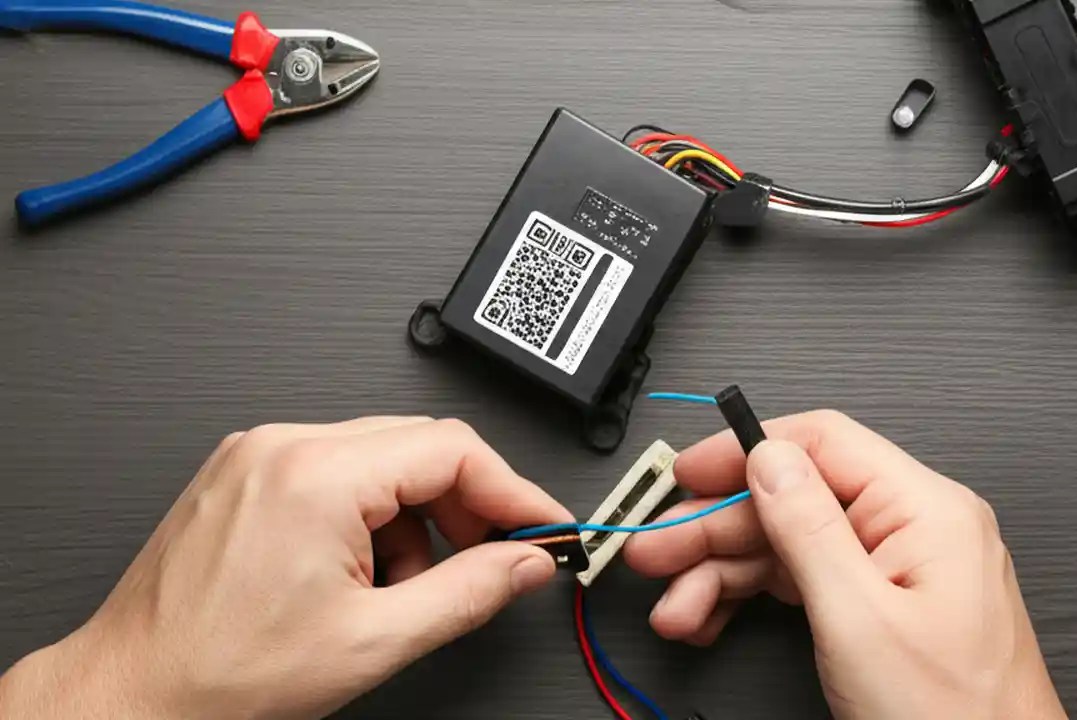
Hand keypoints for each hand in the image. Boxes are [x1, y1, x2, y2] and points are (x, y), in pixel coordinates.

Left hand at [0, 417, 571, 719]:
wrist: (132, 695)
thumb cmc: (220, 673)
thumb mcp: (373, 642)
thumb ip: (467, 593)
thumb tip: (523, 564)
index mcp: (316, 475)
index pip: (452, 449)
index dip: (513, 491)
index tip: (543, 527)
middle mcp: (284, 447)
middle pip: (419, 447)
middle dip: (467, 506)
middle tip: (495, 559)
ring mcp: (259, 456)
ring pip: (380, 460)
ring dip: (416, 518)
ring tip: (404, 589)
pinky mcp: (246, 474)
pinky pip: (337, 472)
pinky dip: (370, 517)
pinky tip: (363, 575)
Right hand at [624, 411, 1065, 719]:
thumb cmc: (956, 718)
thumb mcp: (860, 621)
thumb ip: (809, 529)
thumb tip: (767, 456)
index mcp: (925, 510)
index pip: (821, 443)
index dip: (744, 450)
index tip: (686, 473)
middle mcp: (914, 528)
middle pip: (794, 499)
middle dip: (715, 528)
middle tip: (655, 554)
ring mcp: (898, 568)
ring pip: (790, 545)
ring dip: (721, 573)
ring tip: (675, 610)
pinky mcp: (883, 605)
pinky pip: (806, 582)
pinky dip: (753, 599)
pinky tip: (711, 618)